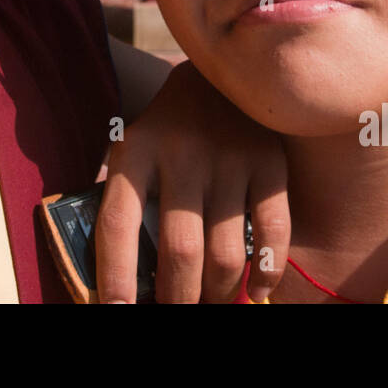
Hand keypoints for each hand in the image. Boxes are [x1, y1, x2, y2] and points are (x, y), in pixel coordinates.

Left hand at [95, 60, 289, 302]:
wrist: (218, 74)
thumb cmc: (167, 132)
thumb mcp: (136, 152)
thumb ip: (130, 203)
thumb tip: (129, 284)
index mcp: (134, 151)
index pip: (117, 223)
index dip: (115, 276)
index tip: (117, 313)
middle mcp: (180, 154)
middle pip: (179, 251)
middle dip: (177, 300)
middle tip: (177, 312)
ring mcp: (229, 157)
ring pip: (225, 253)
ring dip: (219, 293)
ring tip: (214, 302)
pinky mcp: (269, 162)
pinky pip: (272, 232)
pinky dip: (266, 271)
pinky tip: (258, 288)